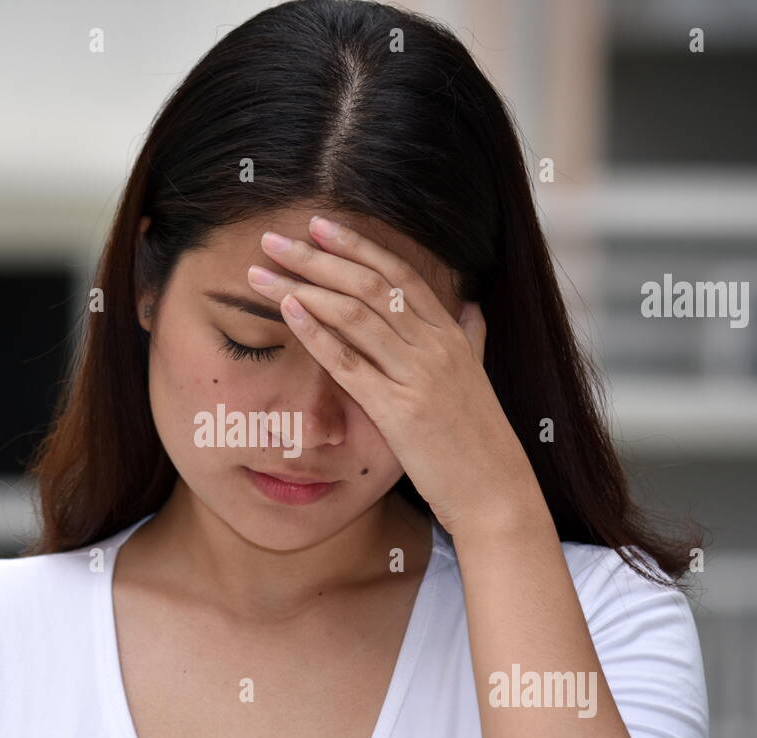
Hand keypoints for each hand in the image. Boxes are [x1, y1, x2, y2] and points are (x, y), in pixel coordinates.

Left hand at [248, 216, 543, 536]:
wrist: (494, 492)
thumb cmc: (478, 442)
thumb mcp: (478, 379)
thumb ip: (471, 339)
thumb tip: (471, 306)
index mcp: (451, 335)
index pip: (398, 274)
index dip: (357, 246)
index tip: (319, 226)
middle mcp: (434, 346)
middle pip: (367, 285)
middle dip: (316, 258)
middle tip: (273, 240)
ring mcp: (417, 375)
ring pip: (353, 315)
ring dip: (302, 287)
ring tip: (261, 274)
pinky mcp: (398, 409)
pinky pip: (350, 362)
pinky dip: (316, 332)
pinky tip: (288, 312)